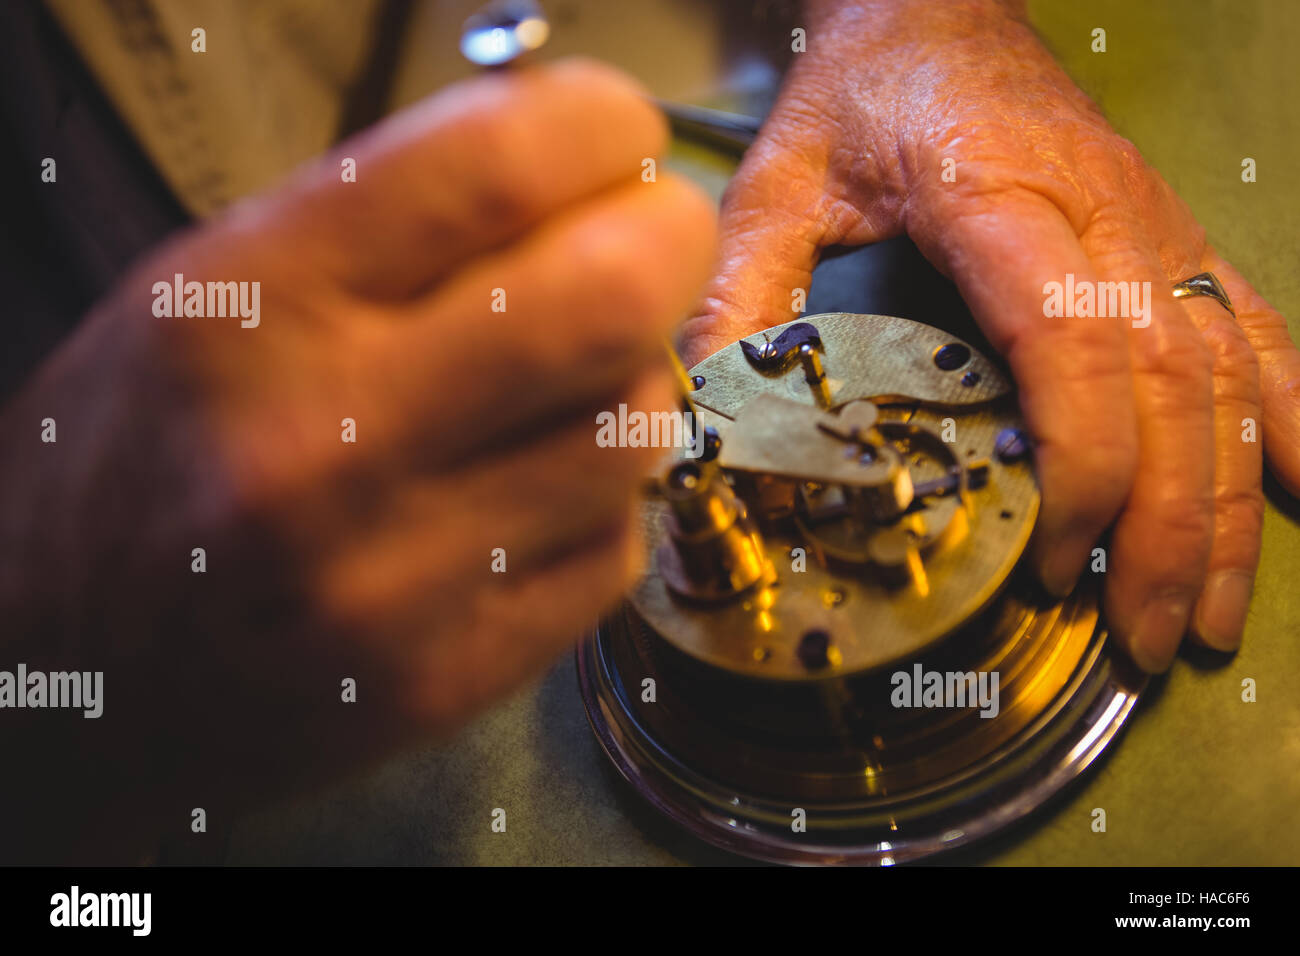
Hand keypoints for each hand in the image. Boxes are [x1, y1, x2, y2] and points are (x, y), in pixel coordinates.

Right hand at [0, 58, 714, 860]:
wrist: (63, 674)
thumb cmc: (139, 464)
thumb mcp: (212, 293)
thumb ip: (387, 219)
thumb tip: (575, 158)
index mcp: (247, 311)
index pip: (497, 164)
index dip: (601, 126)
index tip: (617, 135)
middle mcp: (318, 448)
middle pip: (610, 297)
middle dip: (665, 244)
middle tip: (650, 244)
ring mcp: (391, 581)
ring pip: (633, 429)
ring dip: (627, 384)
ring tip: (565, 388)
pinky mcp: (447, 676)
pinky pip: (611, 548)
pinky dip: (594, 504)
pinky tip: (525, 499)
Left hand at [681, 0, 1299, 673]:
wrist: (936, 9)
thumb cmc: (863, 91)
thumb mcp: (782, 178)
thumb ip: (746, 286)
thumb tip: (708, 405)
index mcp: (999, 198)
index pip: (1072, 340)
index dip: (1085, 459)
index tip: (1059, 552)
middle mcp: (1100, 216)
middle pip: (1166, 383)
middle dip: (1166, 524)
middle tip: (1140, 632)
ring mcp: (1151, 227)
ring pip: (1223, 374)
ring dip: (1227, 501)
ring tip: (1205, 611)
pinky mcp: (1170, 238)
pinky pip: (1252, 328)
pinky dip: (1287, 414)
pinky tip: (1299, 489)